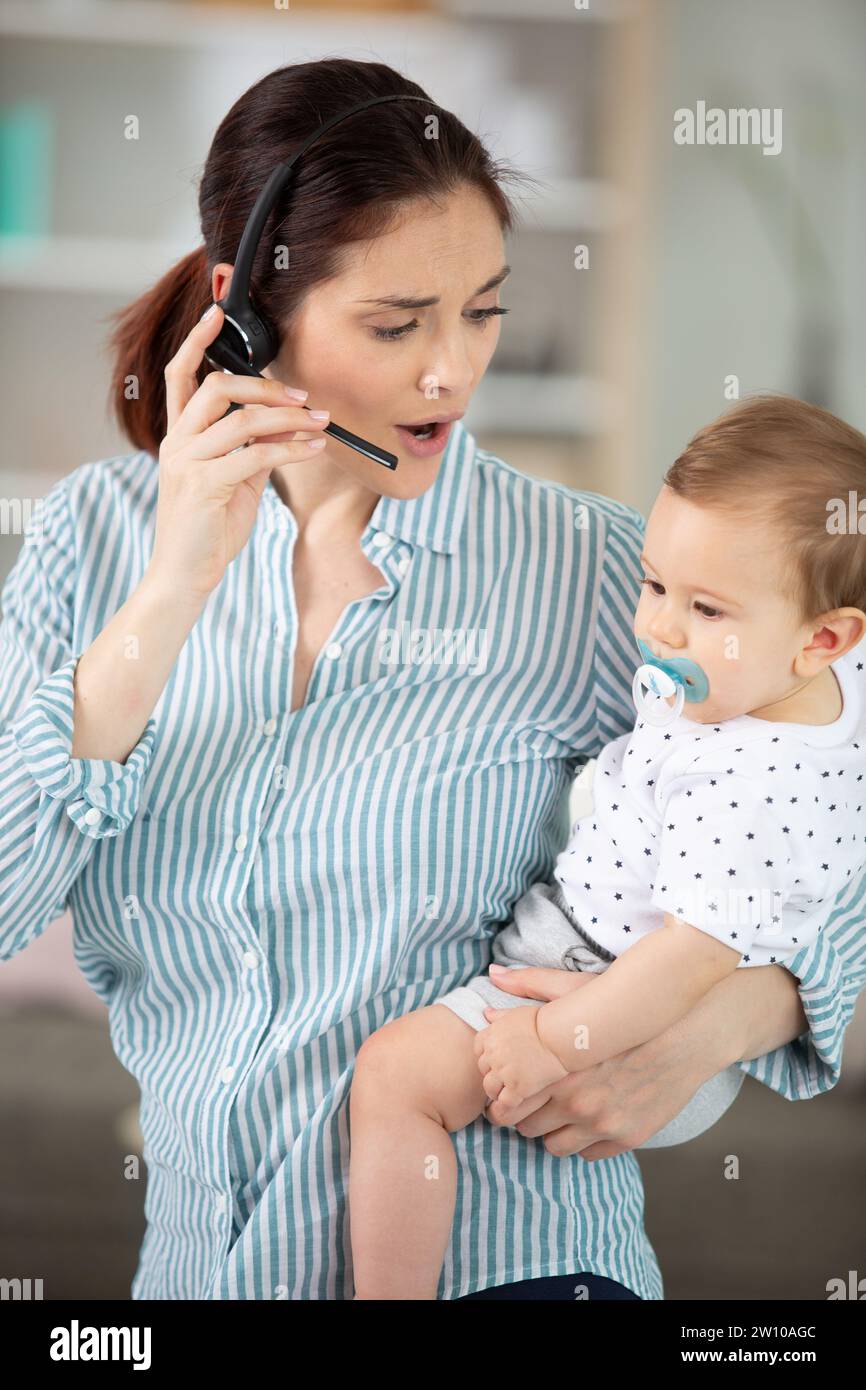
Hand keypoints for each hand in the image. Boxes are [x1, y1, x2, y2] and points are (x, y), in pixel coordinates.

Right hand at [148, 305, 330, 602]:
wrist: (186, 575)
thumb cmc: (209, 530)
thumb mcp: (233, 483)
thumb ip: (250, 451)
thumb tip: (286, 426)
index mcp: (178, 438)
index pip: (179, 376)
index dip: (196, 341)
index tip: (217, 313)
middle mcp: (177, 444)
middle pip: (216, 387)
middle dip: (265, 386)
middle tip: (302, 396)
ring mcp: (187, 463)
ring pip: (242, 420)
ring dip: (289, 418)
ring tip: (320, 422)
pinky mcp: (204, 486)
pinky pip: (256, 455)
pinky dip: (292, 449)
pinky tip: (313, 448)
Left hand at [474, 1004, 568, 1117]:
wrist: (563, 1036)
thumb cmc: (546, 1022)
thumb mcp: (519, 1013)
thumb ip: (501, 1015)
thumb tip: (487, 1013)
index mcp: (493, 1034)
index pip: (478, 1048)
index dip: (489, 1055)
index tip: (499, 1059)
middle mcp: (494, 1053)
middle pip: (483, 1069)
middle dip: (494, 1073)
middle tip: (506, 1078)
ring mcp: (504, 1071)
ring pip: (490, 1089)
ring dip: (498, 1091)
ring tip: (510, 1093)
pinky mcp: (518, 1087)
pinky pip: (504, 1103)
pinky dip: (509, 1104)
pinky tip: (520, 1101)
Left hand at [480, 965, 716, 1158]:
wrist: (687, 1032)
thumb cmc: (629, 1010)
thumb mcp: (579, 991)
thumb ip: (533, 987)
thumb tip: (493, 977)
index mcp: (559, 1070)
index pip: (509, 1105)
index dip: (503, 1101)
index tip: (508, 1093)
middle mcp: (578, 1103)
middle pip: (527, 1129)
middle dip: (526, 1116)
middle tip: (534, 1102)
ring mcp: (604, 1124)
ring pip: (555, 1147)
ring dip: (553, 1132)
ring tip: (561, 1112)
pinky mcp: (627, 1137)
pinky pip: (588, 1154)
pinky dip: (584, 1140)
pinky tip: (589, 1118)